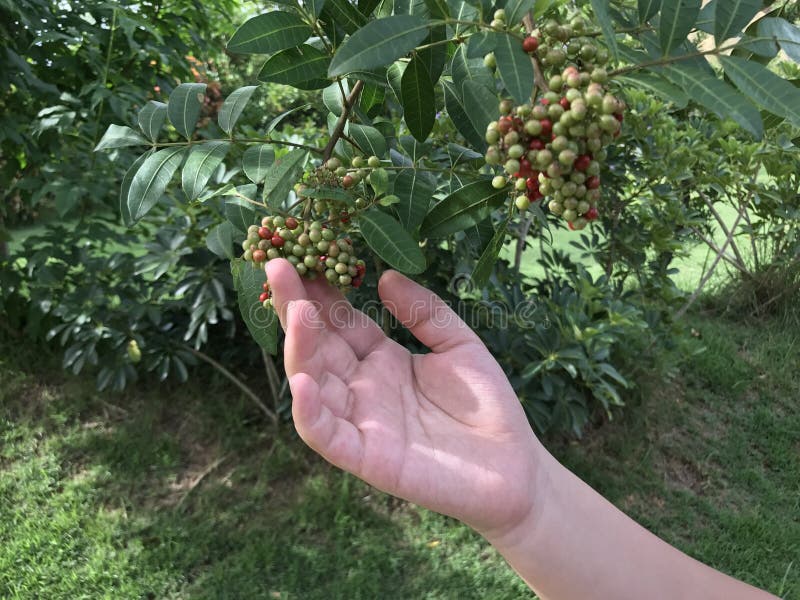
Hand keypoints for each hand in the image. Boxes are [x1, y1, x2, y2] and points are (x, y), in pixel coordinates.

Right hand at [266, 259, 546, 537]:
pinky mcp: (366, 456)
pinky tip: (305, 382)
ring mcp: (360, 421)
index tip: (303, 253)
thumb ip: (424, 312)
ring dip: (300, 349)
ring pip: (314, 382)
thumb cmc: (487, 407)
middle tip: (277, 266)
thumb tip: (385, 275)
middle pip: (318, 344)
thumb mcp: (459, 345)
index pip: (340, 321)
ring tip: (297, 311)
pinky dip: (310, 411)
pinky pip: (326, 434)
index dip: (321, 290)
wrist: (514, 467)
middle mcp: (363, 386)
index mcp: (382, 359)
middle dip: (296, 307)